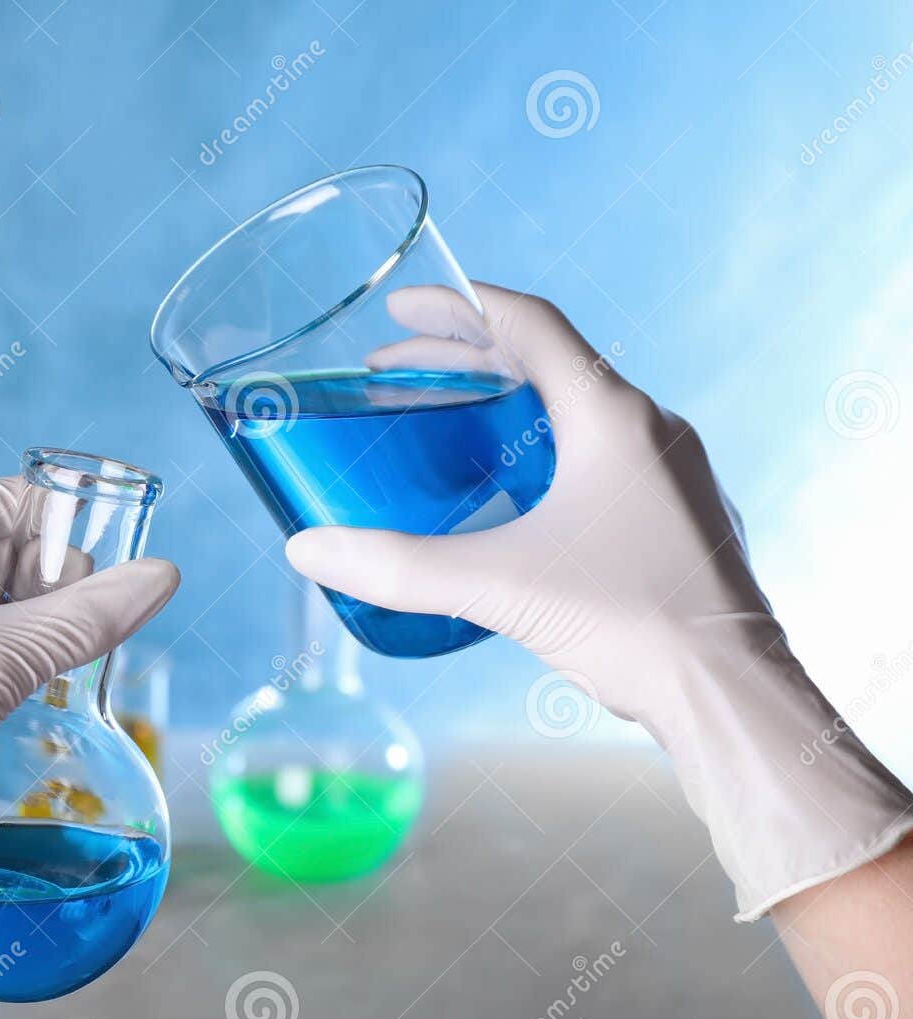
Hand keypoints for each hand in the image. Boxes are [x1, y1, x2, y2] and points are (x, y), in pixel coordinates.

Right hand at [286, 281, 912, 918]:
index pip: (529, 325)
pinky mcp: (668, 515)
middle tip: (396, 373)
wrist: (728, 694)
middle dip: (463, 360)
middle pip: (544, 363)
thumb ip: (398, 566)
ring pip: (571, 409)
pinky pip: (593, 453)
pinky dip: (535, 448)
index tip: (403, 310)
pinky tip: (502, 494)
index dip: (459, 307)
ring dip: (501, 404)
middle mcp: (646, 430)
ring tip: (440, 423)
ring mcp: (664, 472)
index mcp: (612, 417)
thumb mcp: (499, 586)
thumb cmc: (634, 624)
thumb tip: (308, 549)